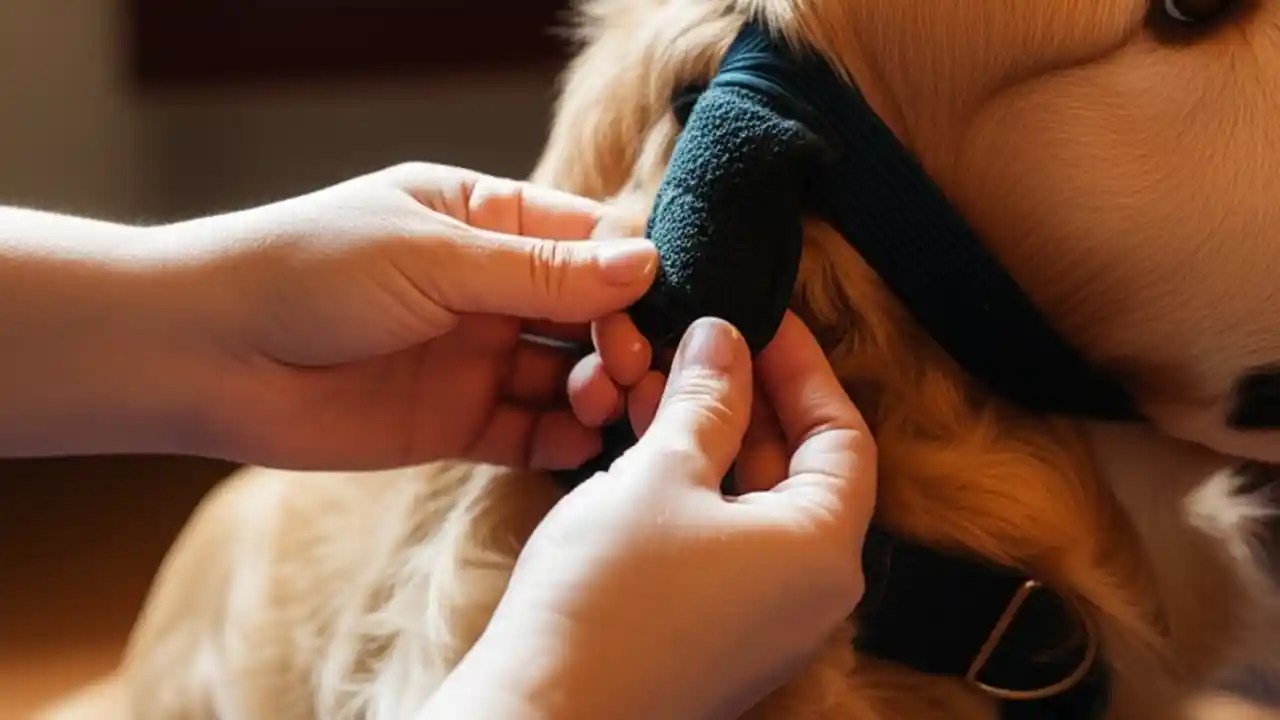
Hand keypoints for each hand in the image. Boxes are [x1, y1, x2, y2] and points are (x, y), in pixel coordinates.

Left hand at [10, 163, 656, 468]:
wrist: (208, 353)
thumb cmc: (308, 270)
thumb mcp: (433, 254)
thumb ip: (539, 270)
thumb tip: (644, 263)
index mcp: (482, 222)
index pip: (585, 241)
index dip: (627, 274)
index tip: (649, 308)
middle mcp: (486, 290)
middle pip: (587, 314)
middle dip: (618, 340)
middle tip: (627, 368)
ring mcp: (472, 358)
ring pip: (564, 376)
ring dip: (597, 390)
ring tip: (603, 403)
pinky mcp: (454, 424)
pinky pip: (527, 434)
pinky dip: (560, 440)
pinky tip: (577, 441)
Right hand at [425, 314, 876, 719]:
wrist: (543, 717)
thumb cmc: (608, 598)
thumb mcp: (662, 474)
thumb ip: (706, 400)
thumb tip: (725, 339)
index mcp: (823, 548)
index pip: (842, 432)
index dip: (801, 365)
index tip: (759, 317)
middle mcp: (809, 589)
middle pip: (797, 466)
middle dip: (744, 397)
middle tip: (693, 345)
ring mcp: (762, 617)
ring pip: (751, 500)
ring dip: (709, 437)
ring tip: (653, 386)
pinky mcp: (714, 631)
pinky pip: (722, 538)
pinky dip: (692, 487)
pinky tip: (642, 447)